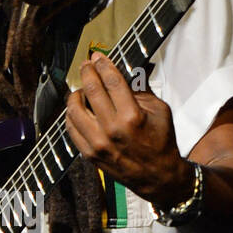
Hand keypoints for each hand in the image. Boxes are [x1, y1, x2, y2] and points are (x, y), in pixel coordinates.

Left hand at [65, 53, 192, 207]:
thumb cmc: (161, 141)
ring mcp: (98, 143)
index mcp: (132, 116)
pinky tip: (76, 109)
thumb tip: (120, 74)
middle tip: (86, 66)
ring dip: (75, 94)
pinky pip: (71, 129)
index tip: (97, 57)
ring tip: (80, 89)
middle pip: (91, 90)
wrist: (157, 176)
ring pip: (74, 110)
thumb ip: (140, 91)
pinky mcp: (90, 154)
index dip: (102, 64)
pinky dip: (71, 115)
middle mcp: (112, 129)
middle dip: (87, 72)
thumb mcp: (160, 111)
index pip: (111, 81)